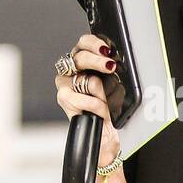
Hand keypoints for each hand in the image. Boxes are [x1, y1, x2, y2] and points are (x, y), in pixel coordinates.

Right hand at [54, 33, 122, 167]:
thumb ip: (113, 72)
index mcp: (85, 62)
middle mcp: (73, 71)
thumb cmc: (112, 112)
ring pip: (85, 78)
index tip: (107, 50)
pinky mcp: (64, 99)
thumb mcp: (118, 88)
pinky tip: (100, 112)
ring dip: (101, 91)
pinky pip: (82, 97)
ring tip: (108, 102)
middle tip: (110, 67)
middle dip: (98, 62)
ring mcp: (66, 85)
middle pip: (80, 57)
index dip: (94, 43)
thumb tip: (115, 62)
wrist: (106, 138)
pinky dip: (96, 105)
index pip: (84, 43)